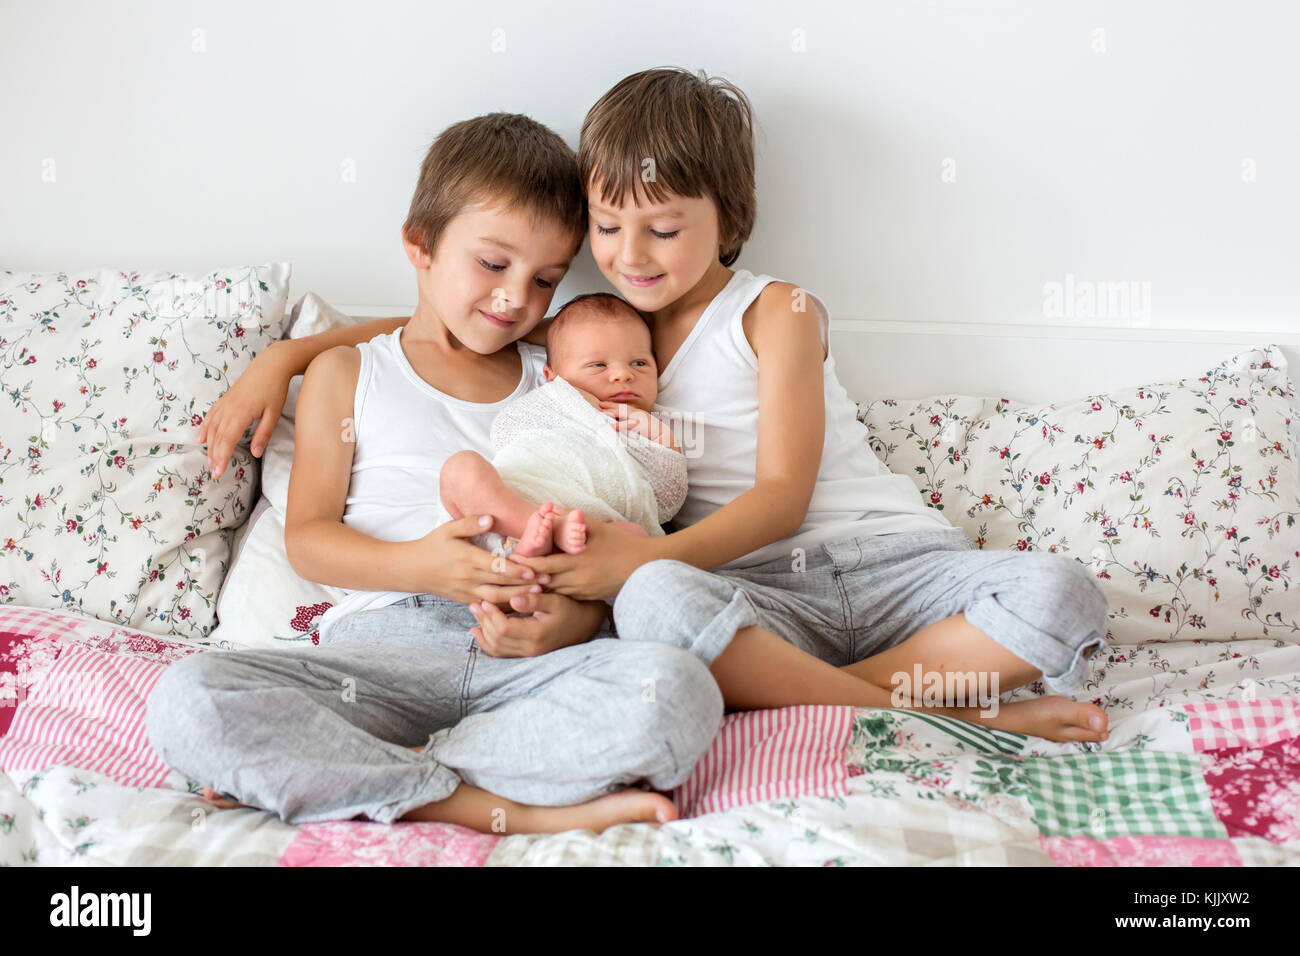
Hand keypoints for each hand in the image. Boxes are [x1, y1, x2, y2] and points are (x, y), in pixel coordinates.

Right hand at [199, 342, 293, 477]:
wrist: (271, 364)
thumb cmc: (275, 389)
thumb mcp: (273, 414)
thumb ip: (263, 434)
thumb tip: (255, 453)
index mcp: (240, 413)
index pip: (227, 441)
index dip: (222, 458)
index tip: (218, 473)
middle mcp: (228, 409)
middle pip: (217, 437)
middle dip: (214, 456)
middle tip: (213, 473)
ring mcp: (225, 403)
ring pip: (211, 428)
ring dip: (208, 446)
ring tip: (209, 461)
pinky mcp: (225, 399)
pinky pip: (210, 416)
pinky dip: (204, 428)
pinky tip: (200, 438)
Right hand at [412, 514, 550, 605]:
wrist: (410, 569)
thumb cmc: (431, 545)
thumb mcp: (448, 529)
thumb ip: (470, 523)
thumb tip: (491, 518)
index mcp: (467, 559)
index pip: (497, 567)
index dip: (517, 570)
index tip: (535, 570)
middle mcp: (468, 578)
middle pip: (501, 584)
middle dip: (525, 585)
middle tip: (548, 582)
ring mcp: (466, 592)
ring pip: (496, 599)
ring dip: (518, 598)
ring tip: (538, 595)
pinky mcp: (464, 600)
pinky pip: (487, 605)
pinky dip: (503, 606)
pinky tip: (520, 604)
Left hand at [468, 591, 607, 657]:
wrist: (584, 625)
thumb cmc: (570, 608)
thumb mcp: (554, 600)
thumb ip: (533, 600)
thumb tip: (512, 599)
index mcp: (537, 634)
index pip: (504, 629)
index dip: (491, 615)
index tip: (484, 601)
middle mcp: (531, 649)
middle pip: (497, 639)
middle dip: (483, 621)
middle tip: (474, 605)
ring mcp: (528, 655)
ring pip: (497, 648)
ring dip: (483, 632)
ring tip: (476, 614)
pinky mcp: (526, 655)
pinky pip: (502, 653)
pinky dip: (487, 643)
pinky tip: (478, 632)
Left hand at [508, 520, 656, 599]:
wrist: (646, 567)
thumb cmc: (622, 544)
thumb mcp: (598, 527)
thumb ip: (572, 518)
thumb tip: (550, 507)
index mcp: (578, 562)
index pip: (543, 565)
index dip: (525, 563)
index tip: (509, 559)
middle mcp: (578, 580)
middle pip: (543, 582)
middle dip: (525, 578)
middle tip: (506, 573)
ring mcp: (583, 592)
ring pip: (552, 592)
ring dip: (536, 587)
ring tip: (518, 582)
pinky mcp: (588, 599)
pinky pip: (564, 596)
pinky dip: (552, 592)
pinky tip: (541, 589)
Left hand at [598, 402, 674, 447]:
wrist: (667, 439)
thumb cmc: (655, 437)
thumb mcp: (642, 429)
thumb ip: (632, 428)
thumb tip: (620, 430)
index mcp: (639, 415)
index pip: (625, 409)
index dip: (614, 406)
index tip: (603, 405)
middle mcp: (640, 415)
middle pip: (623, 409)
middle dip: (611, 406)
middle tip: (600, 405)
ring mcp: (642, 419)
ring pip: (625, 414)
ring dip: (613, 413)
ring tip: (603, 413)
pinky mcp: (643, 426)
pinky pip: (629, 425)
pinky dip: (620, 425)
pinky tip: (612, 426)